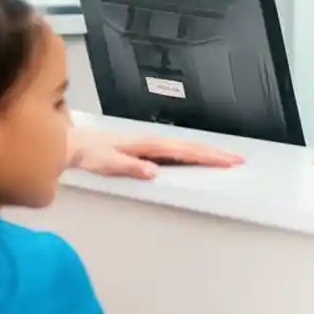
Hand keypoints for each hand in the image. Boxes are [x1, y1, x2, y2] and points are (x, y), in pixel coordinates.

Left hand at [69, 126, 243, 179]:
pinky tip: (198, 160)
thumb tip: (154, 171)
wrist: (75, 143)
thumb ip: (131, 167)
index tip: (227, 160)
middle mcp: (153, 142)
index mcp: (148, 144)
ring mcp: (151, 144)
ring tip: (226, 159)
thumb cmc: (90, 153)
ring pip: (186, 148)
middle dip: (215, 153)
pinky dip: (192, 155)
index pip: (185, 151)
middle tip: (238, 160)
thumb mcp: (108, 162)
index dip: (207, 156)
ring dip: (206, 153)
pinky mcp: (147, 149)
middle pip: (191, 147)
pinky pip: (176, 152)